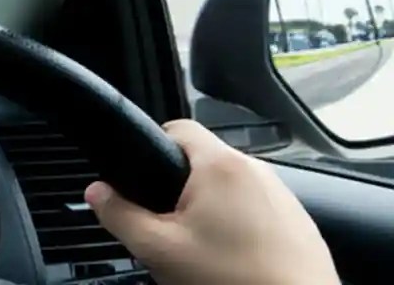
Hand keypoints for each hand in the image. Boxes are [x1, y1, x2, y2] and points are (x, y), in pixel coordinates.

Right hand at [84, 119, 337, 284]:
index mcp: (221, 166)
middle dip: (180, 192)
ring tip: (204, 251)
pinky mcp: (299, 222)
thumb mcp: (159, 250)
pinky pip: (257, 211)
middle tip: (169, 230)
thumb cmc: (230, 279)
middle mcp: (257, 170)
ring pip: (230, 190)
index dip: (152, 149)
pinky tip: (234, 261)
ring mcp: (284, 195)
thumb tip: (96, 192)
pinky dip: (240, 228)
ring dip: (211, 210)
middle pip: (202, 163)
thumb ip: (120, 215)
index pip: (177, 127)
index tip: (143, 184)